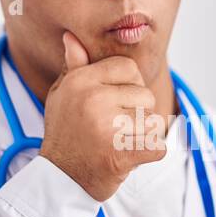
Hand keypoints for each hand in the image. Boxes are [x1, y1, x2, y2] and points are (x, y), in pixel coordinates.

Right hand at [39, 31, 167, 200]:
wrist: (58, 179)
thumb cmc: (65, 133)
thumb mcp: (62, 95)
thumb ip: (75, 67)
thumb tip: (71, 37)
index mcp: (82, 81)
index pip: (129, 68)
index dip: (129, 86)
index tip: (116, 104)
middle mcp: (94, 99)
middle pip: (146, 96)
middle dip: (138, 115)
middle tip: (115, 130)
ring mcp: (107, 127)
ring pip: (154, 122)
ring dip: (143, 135)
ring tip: (120, 142)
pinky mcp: (121, 154)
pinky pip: (157, 147)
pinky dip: (149, 154)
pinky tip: (129, 156)